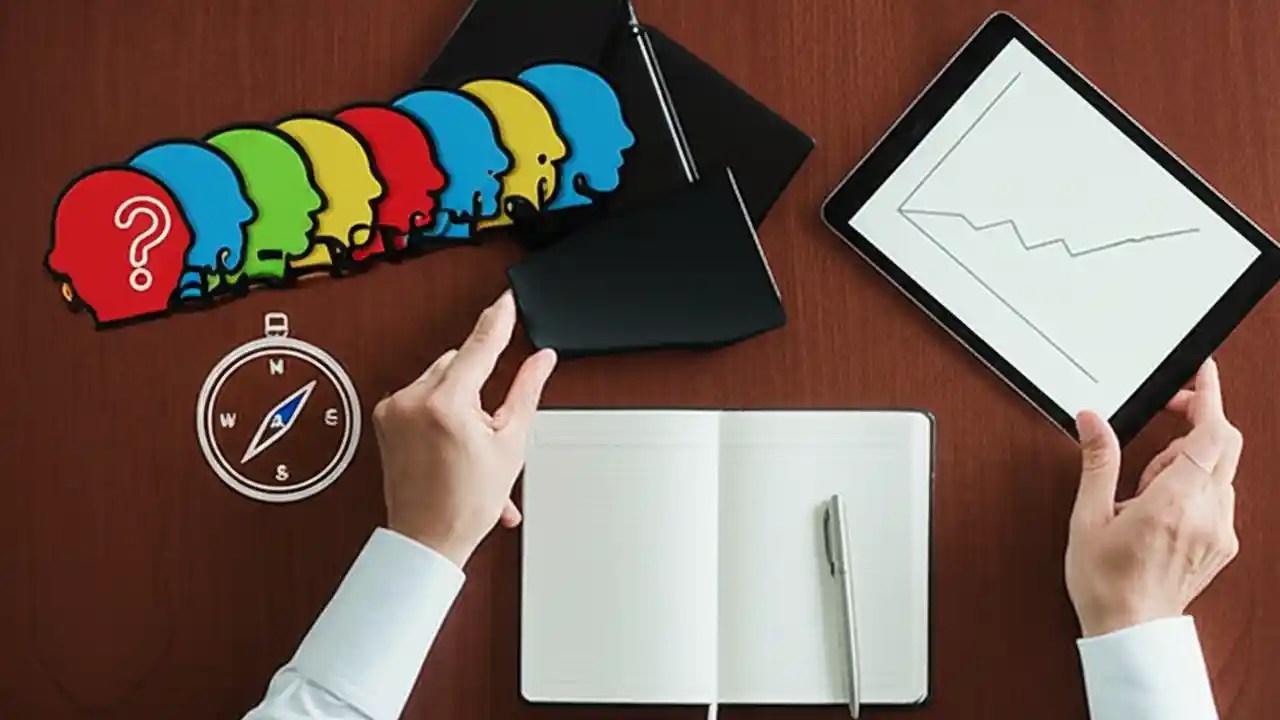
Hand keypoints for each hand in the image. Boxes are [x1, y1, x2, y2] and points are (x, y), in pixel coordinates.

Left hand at [373, 291, 556, 567]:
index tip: (507, 300)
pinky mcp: (385, 418)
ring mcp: (394, 409)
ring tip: (471, 442)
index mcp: (446, 403)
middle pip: (458, 362)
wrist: (426, 538)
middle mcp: (412, 399)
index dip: (499, 319)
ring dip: (460, 397)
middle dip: (479, 383)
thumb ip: (526, 391)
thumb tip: (541, 360)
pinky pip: (420, 395)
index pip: (480, 345)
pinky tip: (454, 441)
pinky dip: (441, 409)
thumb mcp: (510, 444)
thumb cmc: (464, 504)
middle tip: (490, 424)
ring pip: (439, 378)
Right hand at [1066, 359, 1241, 636]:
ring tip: (1146, 485)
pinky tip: (1162, 504)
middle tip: (1167, 416)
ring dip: (1190, 459)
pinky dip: (1196, 484)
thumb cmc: (1106, 582)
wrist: (1130, 632)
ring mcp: (1221, 530)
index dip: (1210, 395)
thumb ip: (1098, 461)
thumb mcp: (1088, 517)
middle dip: (1198, 422)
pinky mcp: (1223, 542)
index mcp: (1175, 502)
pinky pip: (1219, 495)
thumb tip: (1093, 420)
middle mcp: (1208, 513)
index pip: (1210, 432)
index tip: (1204, 372)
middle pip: (1225, 444)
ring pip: (1220, 469)